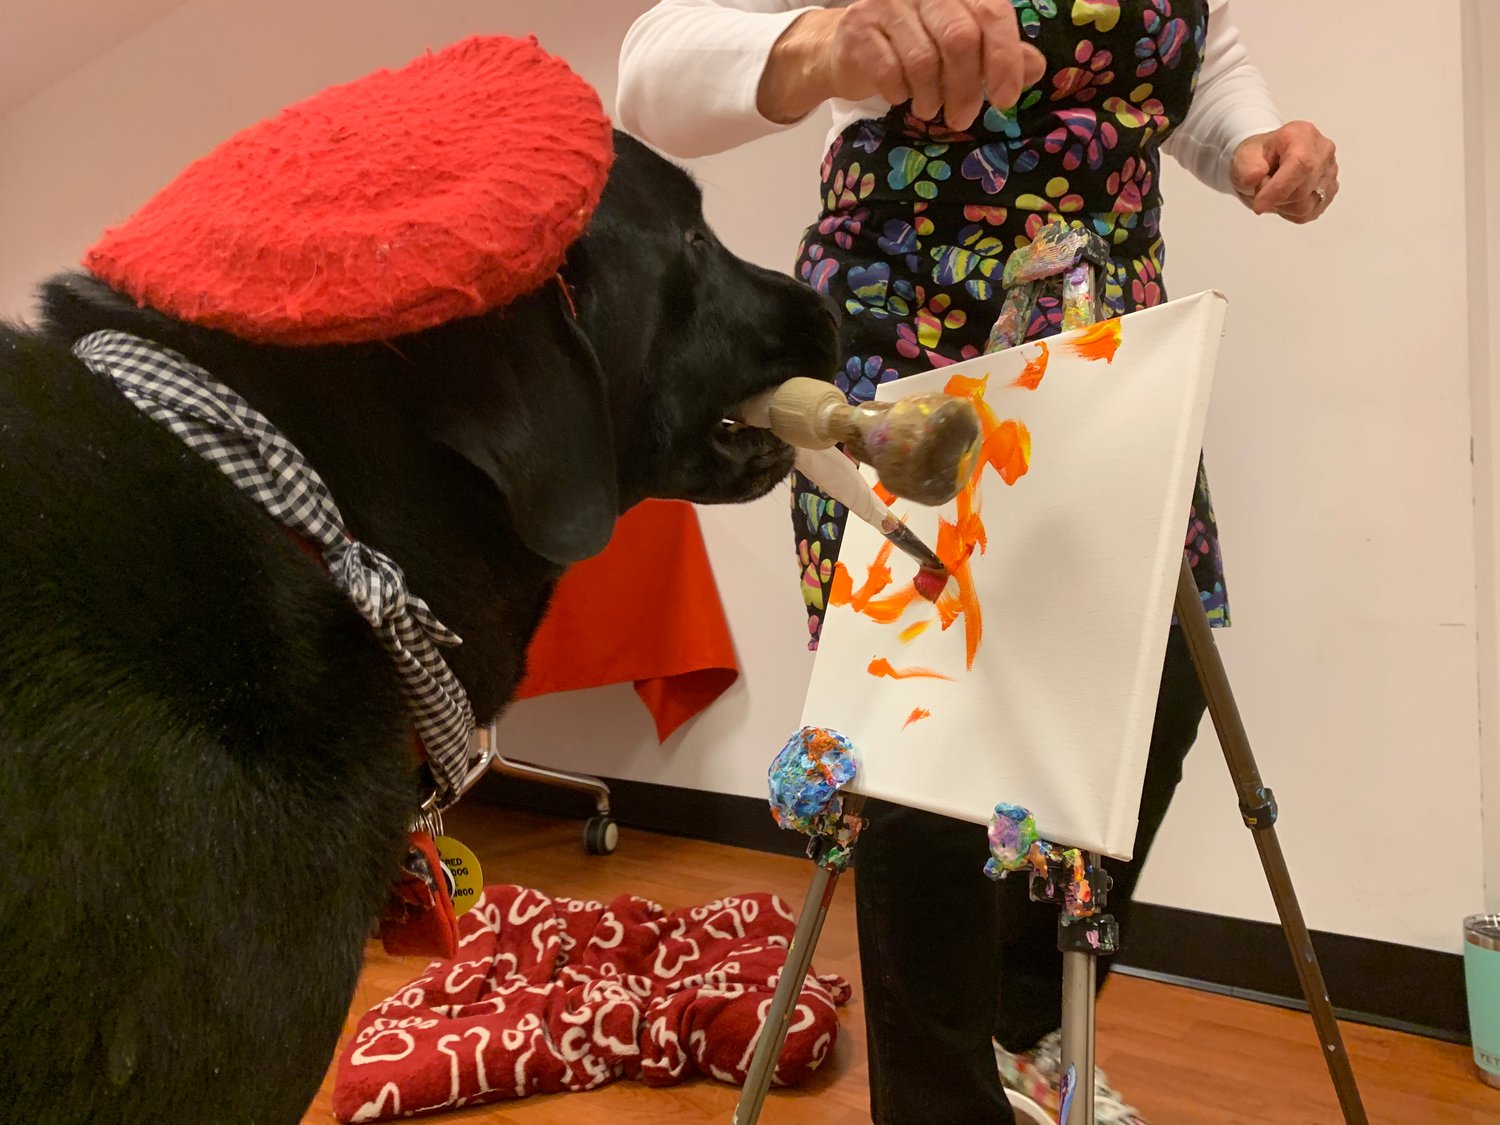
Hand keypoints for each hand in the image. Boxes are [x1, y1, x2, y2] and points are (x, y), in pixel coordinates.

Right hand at [760, 0, 1046, 129]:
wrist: (841, 50)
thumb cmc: (908, 48)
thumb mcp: (957, 51)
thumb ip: (997, 54)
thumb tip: (1034, 68)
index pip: (992, 13)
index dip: (1004, 58)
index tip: (1004, 98)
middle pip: (960, 38)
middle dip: (966, 88)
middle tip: (964, 118)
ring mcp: (888, 4)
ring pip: (924, 60)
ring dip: (931, 98)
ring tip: (930, 109)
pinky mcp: (858, 28)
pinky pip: (889, 71)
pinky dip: (899, 94)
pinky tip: (899, 97)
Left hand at [1229, 121, 1338, 223]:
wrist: (1267, 161)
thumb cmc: (1259, 156)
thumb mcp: (1243, 156)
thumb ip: (1247, 166)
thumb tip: (1256, 176)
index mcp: (1302, 135)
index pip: (1300, 165)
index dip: (1279, 189)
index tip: (1259, 205)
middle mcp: (1323, 151)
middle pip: (1302, 190)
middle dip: (1275, 197)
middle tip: (1261, 186)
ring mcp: (1330, 172)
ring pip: (1305, 206)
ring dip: (1281, 205)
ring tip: (1274, 189)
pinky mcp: (1329, 191)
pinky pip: (1308, 213)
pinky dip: (1290, 211)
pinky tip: (1285, 196)